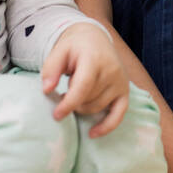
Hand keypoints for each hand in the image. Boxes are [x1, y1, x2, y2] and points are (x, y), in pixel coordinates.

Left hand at [42, 22, 128, 136]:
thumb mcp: (59, 50)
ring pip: (97, 107)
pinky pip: (119, 115)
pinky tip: (92, 133)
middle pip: (89, 99)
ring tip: (73, 97)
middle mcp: (111, 71)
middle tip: (63, 94)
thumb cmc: (75, 47)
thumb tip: (46, 90)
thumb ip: (51, 69)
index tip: (56, 115)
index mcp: (95, 59)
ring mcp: (120, 82)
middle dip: (72, 102)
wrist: (95, 38)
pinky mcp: (125, 91)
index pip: (84, 87)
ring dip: (82, 108)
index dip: (69, 103)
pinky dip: (107, 126)